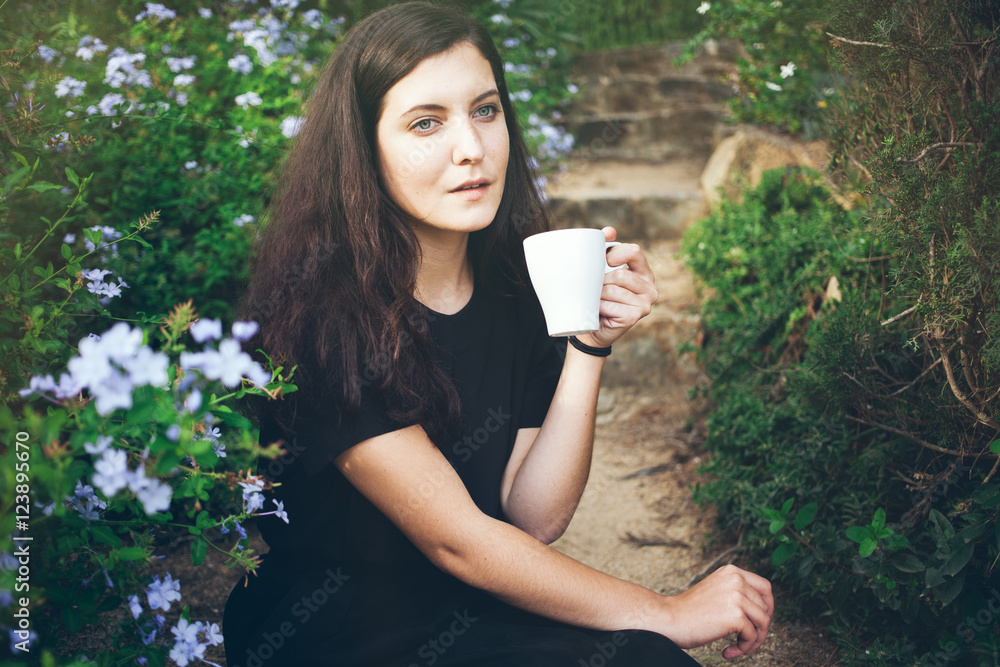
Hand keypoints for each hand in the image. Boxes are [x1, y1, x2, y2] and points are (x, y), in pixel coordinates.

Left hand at [575, 227, 657, 349]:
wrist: (591, 327)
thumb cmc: (597, 296)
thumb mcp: (601, 270)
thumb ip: (606, 248)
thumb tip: (609, 230)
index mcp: (644, 272)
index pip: (634, 251)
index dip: (615, 253)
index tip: (603, 262)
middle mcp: (650, 288)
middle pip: (620, 273)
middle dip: (601, 280)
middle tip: (595, 289)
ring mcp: (645, 304)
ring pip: (613, 289)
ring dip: (598, 295)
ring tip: (597, 301)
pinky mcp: (635, 316)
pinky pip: (610, 305)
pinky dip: (599, 308)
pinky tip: (600, 312)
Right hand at [654, 564, 773, 659]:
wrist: (670, 619)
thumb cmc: (690, 611)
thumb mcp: (716, 590)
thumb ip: (737, 593)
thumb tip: (763, 610)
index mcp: (732, 571)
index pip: (765, 587)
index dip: (768, 606)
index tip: (761, 621)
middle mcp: (736, 579)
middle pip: (765, 607)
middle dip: (760, 627)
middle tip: (747, 639)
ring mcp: (737, 596)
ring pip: (762, 622)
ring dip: (753, 640)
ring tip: (738, 647)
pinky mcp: (736, 615)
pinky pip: (751, 636)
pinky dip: (743, 647)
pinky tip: (727, 651)